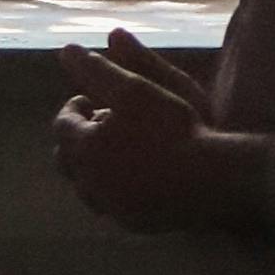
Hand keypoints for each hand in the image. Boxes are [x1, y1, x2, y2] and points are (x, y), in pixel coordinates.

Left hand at [51, 27, 268, 239]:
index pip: (62, 125)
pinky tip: (138, 173)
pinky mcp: (134, 224)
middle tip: (102, 123)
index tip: (92, 97)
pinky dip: (115, 186)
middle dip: (78, 138)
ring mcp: (112, 208)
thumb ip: (97, 70)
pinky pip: (112, 204)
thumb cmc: (172, 128)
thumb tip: (66, 50)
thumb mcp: (134, 89)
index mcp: (83, 150)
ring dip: (94, 165)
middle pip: (67, 160)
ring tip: (120, 148)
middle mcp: (90, 184)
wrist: (212, 179)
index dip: (74, 107)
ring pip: (86, 186)